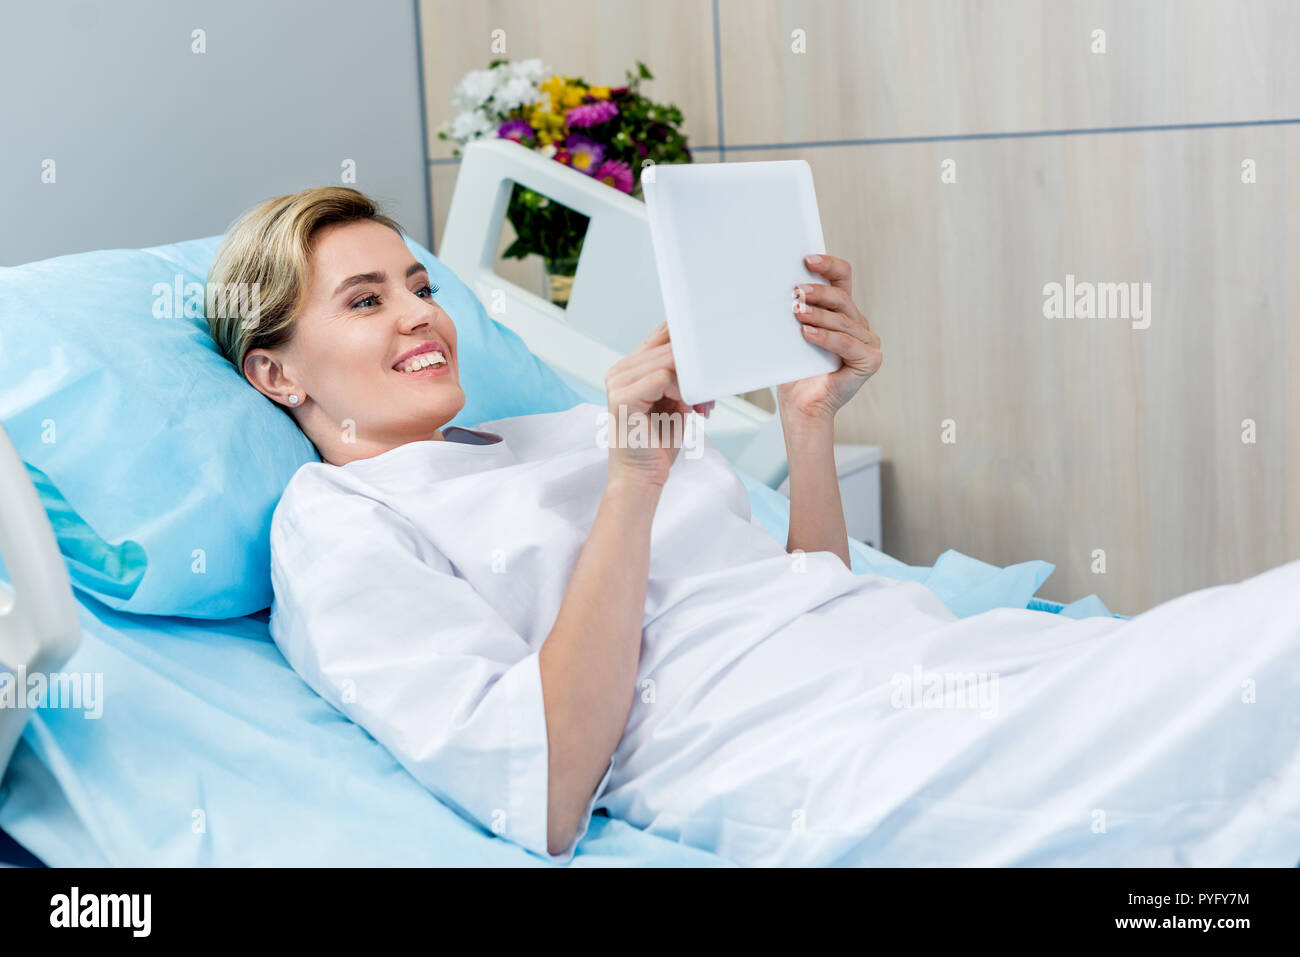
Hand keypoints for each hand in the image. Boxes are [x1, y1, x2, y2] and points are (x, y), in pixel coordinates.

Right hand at [603, 321, 713, 488]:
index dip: (688, 339)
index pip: (662, 334)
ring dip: (691, 383)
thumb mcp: (675, 401)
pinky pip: (663, 377)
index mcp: (630, 368)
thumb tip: (707, 355)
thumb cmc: (658, 443)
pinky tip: (683, 409)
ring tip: (697, 406)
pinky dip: (681, 392)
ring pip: (668, 361)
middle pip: (669, 346)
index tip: (711, 354)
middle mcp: (620, 371)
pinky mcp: (622, 398)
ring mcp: (618, 383)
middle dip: (697, 369)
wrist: (642, 477)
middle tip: (709, 396)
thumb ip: (683, 376)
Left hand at [777, 253, 881, 428]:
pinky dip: (826, 338)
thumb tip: (782, 287)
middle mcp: (858, 324)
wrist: (802, 406)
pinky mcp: (870, 360)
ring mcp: (867, 342)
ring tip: (796, 312)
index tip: (807, 259)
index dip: (828, 265)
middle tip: (796, 292)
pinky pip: (846, 343)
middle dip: (817, 292)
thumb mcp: (793, 334)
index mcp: (842, 312)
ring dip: (817, 315)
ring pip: (842, 321)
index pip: (842, 278)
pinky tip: (807, 334)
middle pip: (842, 298)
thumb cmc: (796, 370)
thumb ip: (797, 311)